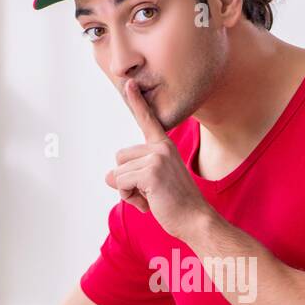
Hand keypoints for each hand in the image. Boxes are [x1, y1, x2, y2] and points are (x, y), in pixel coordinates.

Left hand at [106, 79, 215, 238]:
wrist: (196, 220)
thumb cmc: (176, 205)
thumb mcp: (153, 184)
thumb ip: (133, 175)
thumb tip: (108, 177)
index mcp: (165, 147)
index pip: (148, 121)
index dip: (137, 102)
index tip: (129, 84)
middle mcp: (161, 147)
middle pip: (120, 158)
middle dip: (127, 180)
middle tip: (151, 193)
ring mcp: (156, 158)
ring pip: (118, 173)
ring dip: (127, 191)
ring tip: (151, 198)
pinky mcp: (151, 172)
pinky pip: (121, 183)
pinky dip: (129, 197)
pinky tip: (149, 203)